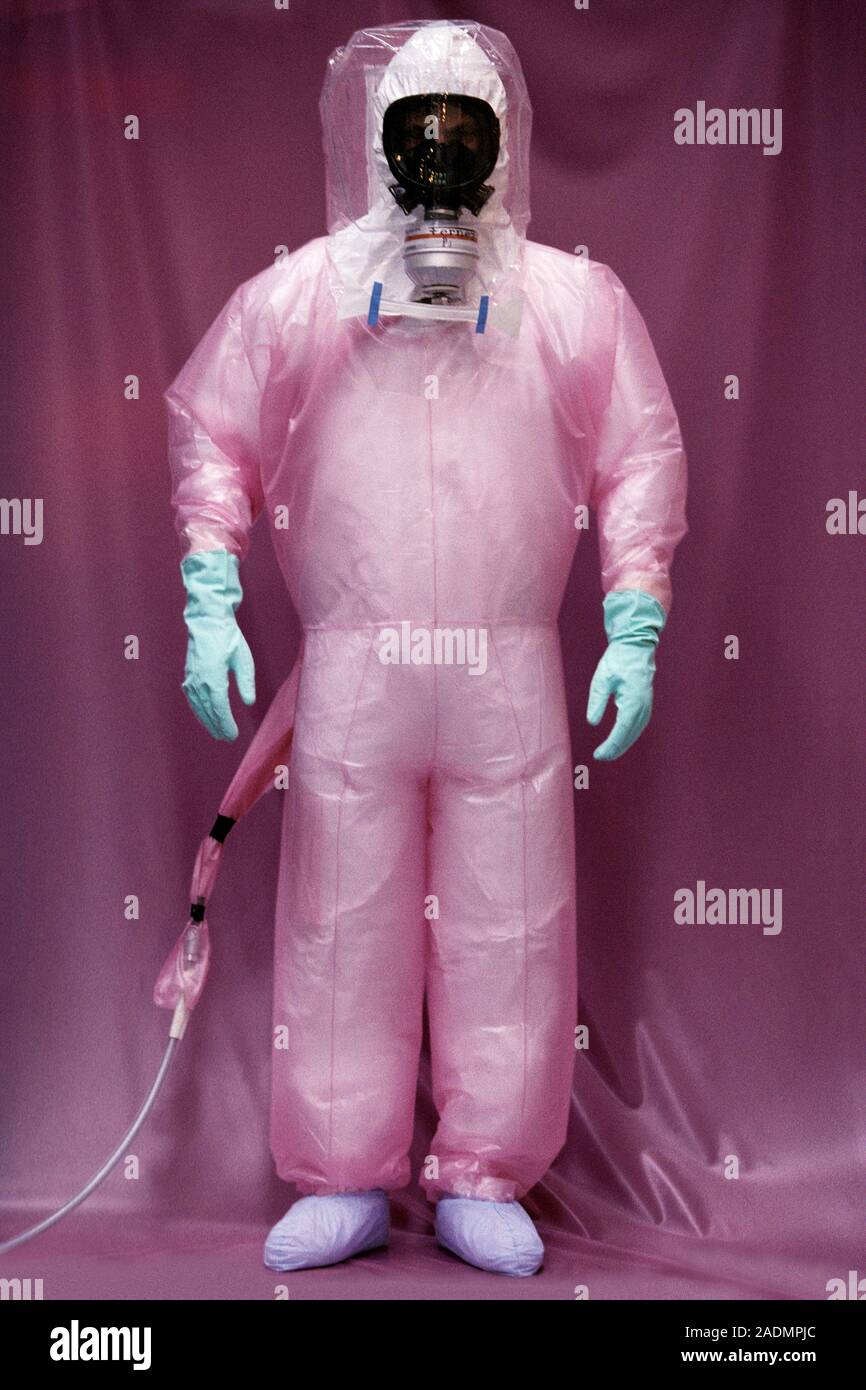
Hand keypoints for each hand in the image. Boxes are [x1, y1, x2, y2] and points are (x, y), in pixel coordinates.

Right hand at [180, 549, 255, 740]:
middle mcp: (199, 680)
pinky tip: (204, 716)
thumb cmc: (228, 637)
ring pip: (198, 706)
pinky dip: (199, 710)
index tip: (232, 735)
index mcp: (213, 677)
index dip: (225, 724)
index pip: (219, 707)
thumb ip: (246, 682)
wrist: (207, 620)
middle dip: (217, 726)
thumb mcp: (244, 658)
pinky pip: (192, 699)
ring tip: (217, 733)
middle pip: (207, 710)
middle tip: (227, 738)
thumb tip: (249, 703)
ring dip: (207, 721)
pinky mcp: (189, 675)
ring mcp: (191, 678)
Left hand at [586, 589, 665, 760]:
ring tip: (609, 753)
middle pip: (631, 734)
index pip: (622, 730)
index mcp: (633, 700)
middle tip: (601, 757)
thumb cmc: (617, 659)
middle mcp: (643, 705)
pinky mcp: (645, 701)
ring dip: (624, 743)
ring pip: (636, 730)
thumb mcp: (602, 679)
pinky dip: (629, 734)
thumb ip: (597, 701)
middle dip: (616, 748)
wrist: (635, 644)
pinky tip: (620, 738)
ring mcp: (647, 704)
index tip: (599, 755)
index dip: (611, 745)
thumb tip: (593, 722)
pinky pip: (638, 724)